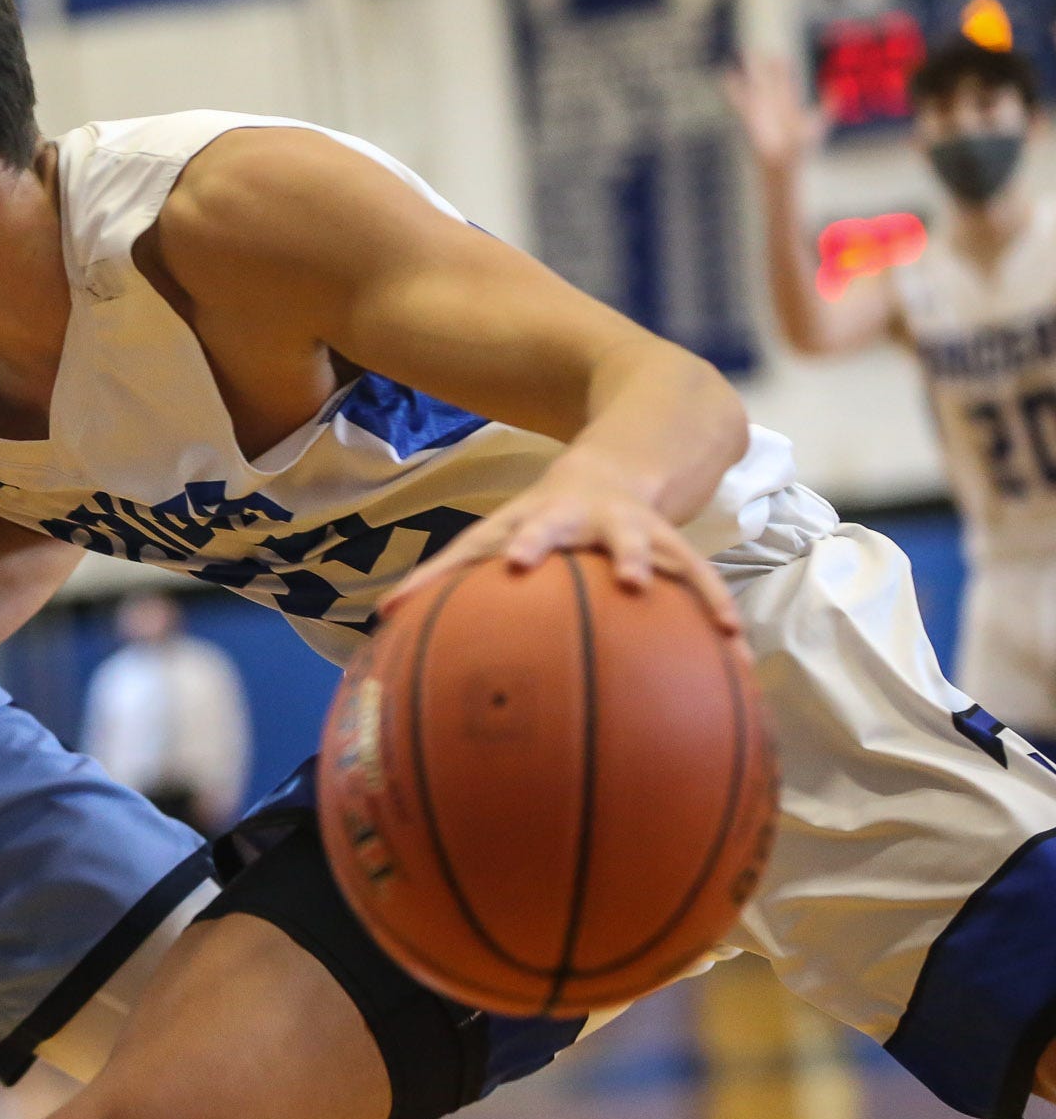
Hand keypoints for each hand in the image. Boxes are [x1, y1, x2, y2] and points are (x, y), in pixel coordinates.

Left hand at [379, 458, 740, 634]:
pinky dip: (716, 610)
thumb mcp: (491, 537)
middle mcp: (588, 519)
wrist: (614, 467)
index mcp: (538, 519)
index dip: (520, 544)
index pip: (521, 528)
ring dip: (672, 578)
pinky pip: (701, 580)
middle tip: (612, 574)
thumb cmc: (534, 521)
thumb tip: (382, 620)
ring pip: (659, 549)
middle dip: (580, 544)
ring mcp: (636, 529)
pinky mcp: (675, 545)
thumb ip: (440, 578)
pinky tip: (736, 651)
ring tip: (706, 619)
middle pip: (589, 530)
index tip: (517, 567)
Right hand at [724, 54, 828, 171]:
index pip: (784, 82)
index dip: (782, 69)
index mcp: (789, 103)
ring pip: (755, 84)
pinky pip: (740, 98)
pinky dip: (733, 88)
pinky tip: (727, 75)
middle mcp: (774, 103)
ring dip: (749, 71)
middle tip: (758, 50)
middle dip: (764, 66)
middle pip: (768, 79)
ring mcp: (762, 108)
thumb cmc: (802, 148)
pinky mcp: (751, 115)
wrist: (785, 162)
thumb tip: (839, 87)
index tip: (780, 57)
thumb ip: (828, 104)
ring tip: (742, 57)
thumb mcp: (819, 122)